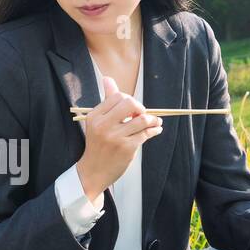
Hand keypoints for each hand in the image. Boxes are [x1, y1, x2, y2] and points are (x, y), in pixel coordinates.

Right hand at [75, 75, 162, 199]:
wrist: (93, 171)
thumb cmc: (98, 144)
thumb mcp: (98, 122)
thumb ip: (106, 100)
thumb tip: (107, 78)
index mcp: (95, 116)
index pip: (118, 96)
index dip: (130, 100)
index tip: (133, 109)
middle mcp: (104, 125)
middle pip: (130, 103)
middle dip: (141, 108)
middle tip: (142, 115)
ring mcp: (116, 137)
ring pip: (142, 119)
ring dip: (153, 120)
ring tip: (155, 122)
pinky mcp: (127, 148)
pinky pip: (147, 133)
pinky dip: (155, 130)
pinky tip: (155, 130)